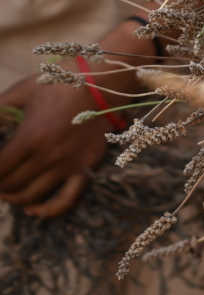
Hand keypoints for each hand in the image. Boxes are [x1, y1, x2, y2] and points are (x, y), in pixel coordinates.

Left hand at [0, 73, 108, 216]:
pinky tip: (33, 211)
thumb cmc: (59, 84)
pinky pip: (66, 200)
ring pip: (31, 196)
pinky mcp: (85, 167)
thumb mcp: (21, 92)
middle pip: (10, 185)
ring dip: (12, 197)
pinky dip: (47, 210)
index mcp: (30, 138)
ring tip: (6, 190)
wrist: (102, 84)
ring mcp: (68, 165)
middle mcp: (48, 157)